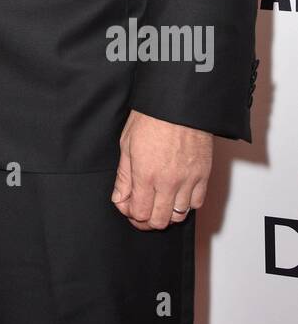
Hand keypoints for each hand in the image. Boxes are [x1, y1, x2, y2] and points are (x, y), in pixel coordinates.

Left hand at [111, 110, 211, 229]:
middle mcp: (168, 182)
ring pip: (179, 215)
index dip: (130, 214)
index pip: (139, 213)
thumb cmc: (151, 117)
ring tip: (159, 202)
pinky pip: (196, 203)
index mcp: (146, 174)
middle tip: (142, 211)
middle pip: (159, 221)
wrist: (178, 102)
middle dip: (147, 220)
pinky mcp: (203, 175)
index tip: (128, 207)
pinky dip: (186, 204)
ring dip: (167, 213)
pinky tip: (177, 195)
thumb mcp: (127, 144)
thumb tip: (119, 199)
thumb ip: (124, 177)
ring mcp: (188, 180)